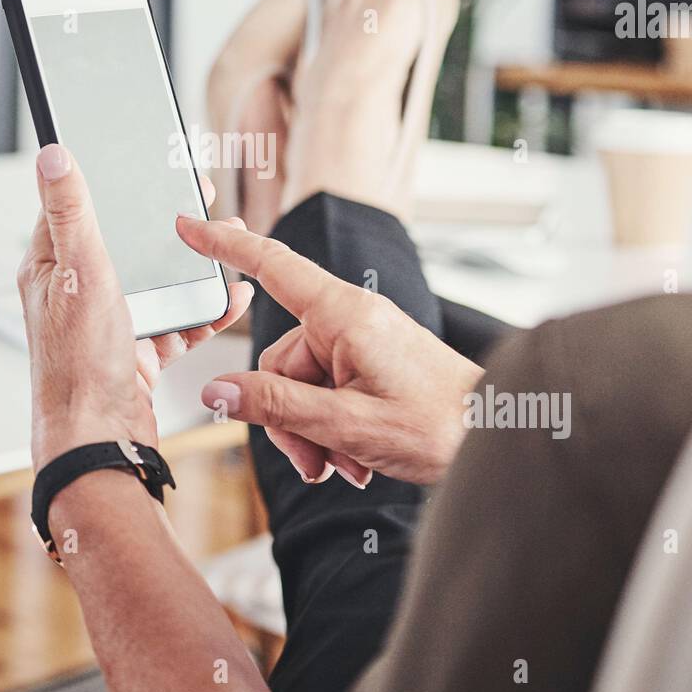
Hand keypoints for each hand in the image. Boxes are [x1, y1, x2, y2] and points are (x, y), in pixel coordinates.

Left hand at [18, 144, 252, 472]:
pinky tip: (232, 297)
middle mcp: (79, 292)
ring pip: (160, 280)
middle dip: (169, 223)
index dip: (113, 181)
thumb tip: (52, 153)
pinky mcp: (140, 350)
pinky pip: (179, 320)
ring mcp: (111, 323)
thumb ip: (72, 211)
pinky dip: (207, 310)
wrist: (101, 441)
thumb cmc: (78, 364)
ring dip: (196, 265)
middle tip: (201, 198)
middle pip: (129, 242)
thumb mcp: (79, 272)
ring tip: (231, 244)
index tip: (146, 160)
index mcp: (51, 267)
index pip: (80, 208)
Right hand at [176, 214, 482, 485]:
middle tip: (316, 464)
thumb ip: (278, 407)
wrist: (503, 436)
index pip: (272, 267)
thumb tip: (217, 392)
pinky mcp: (375, 363)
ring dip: (313, 433)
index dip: (225, 246)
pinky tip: (357, 461)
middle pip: (280, 361)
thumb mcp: (348, 424)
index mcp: (345, 315)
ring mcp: (365, 342)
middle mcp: (352, 320)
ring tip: (345, 466)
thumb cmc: (443, 425)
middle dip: (287, 418)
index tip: (188, 224)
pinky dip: (333, 429)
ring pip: (302, 386)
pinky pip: (329, 392)